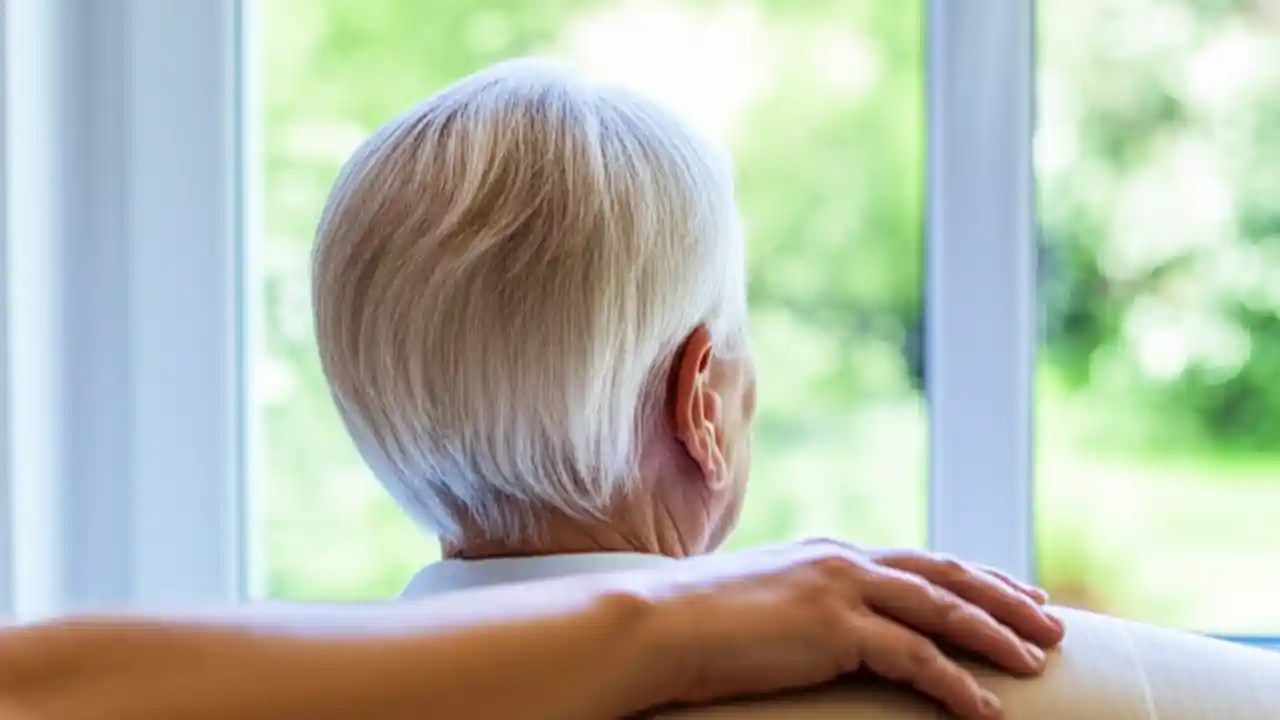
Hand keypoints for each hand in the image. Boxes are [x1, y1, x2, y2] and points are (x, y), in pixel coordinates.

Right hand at [633, 539, 1063, 719]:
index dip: (977, 577)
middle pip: (946, 576)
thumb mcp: (765, 602)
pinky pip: (915, 657)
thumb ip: (806, 605)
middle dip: (1006, 598)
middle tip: (1054, 623)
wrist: (660, 625)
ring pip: (942, 610)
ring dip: (996, 636)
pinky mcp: (835, 628)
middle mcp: (845, 560)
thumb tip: (828, 631)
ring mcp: (842, 589)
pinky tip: (984, 708)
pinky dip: (956, 683)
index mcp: (832, 552)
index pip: (922, 561)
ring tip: (1036, 665)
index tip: (1020, 591)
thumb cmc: (701, 623)